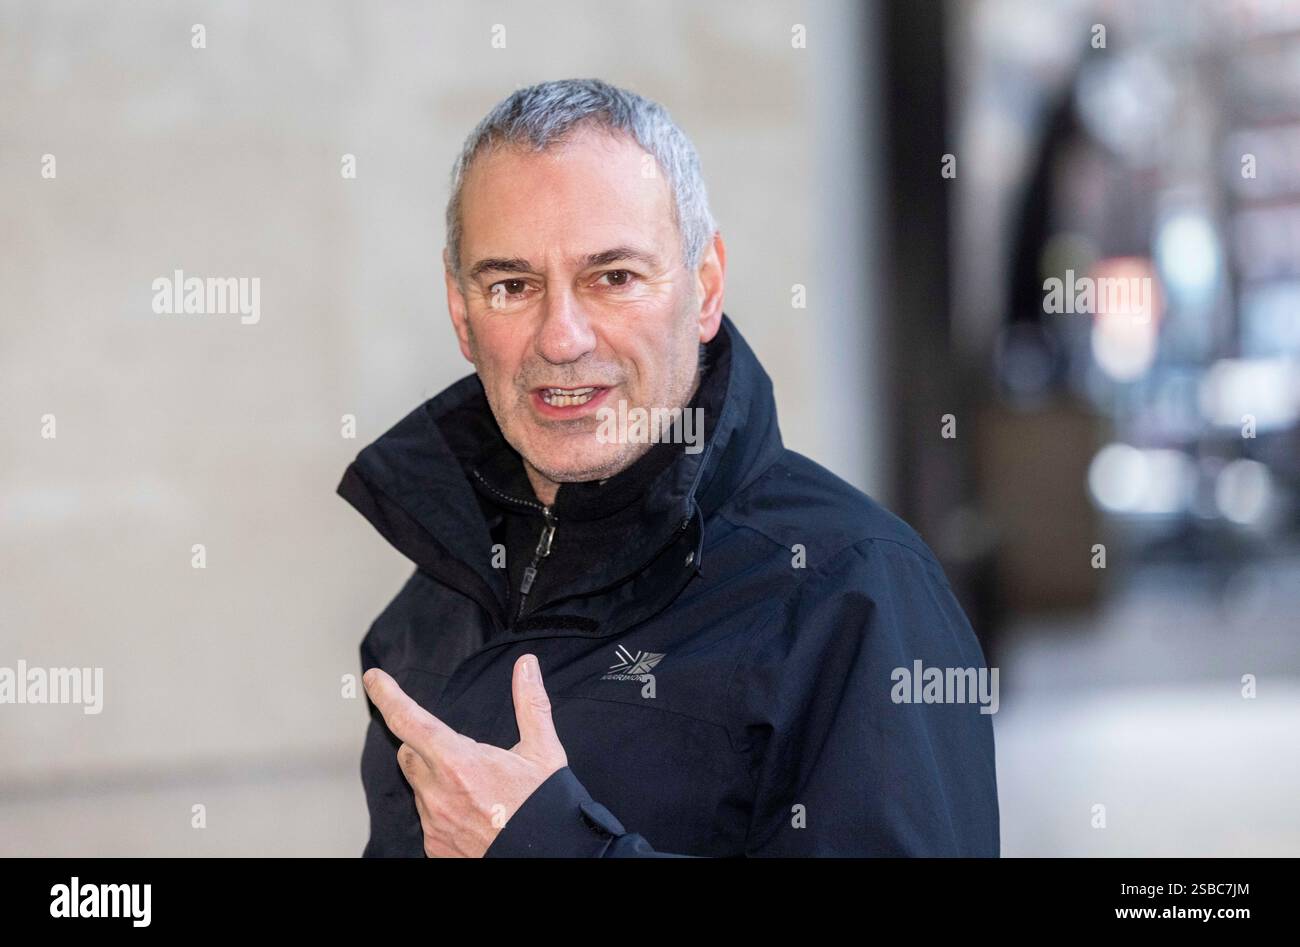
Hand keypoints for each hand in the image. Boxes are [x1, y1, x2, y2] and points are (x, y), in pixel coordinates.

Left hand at [362, 653, 567, 856]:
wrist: (549, 852)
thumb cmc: (545, 805)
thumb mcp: (543, 751)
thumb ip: (531, 703)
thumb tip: (526, 667)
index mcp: (459, 762)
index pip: (408, 720)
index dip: (387, 695)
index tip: (372, 679)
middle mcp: (438, 793)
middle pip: (408, 754)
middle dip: (422, 745)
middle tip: (455, 751)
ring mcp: (434, 823)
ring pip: (419, 789)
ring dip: (436, 780)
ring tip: (474, 789)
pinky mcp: (435, 846)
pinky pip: (429, 819)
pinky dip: (444, 810)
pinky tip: (472, 814)